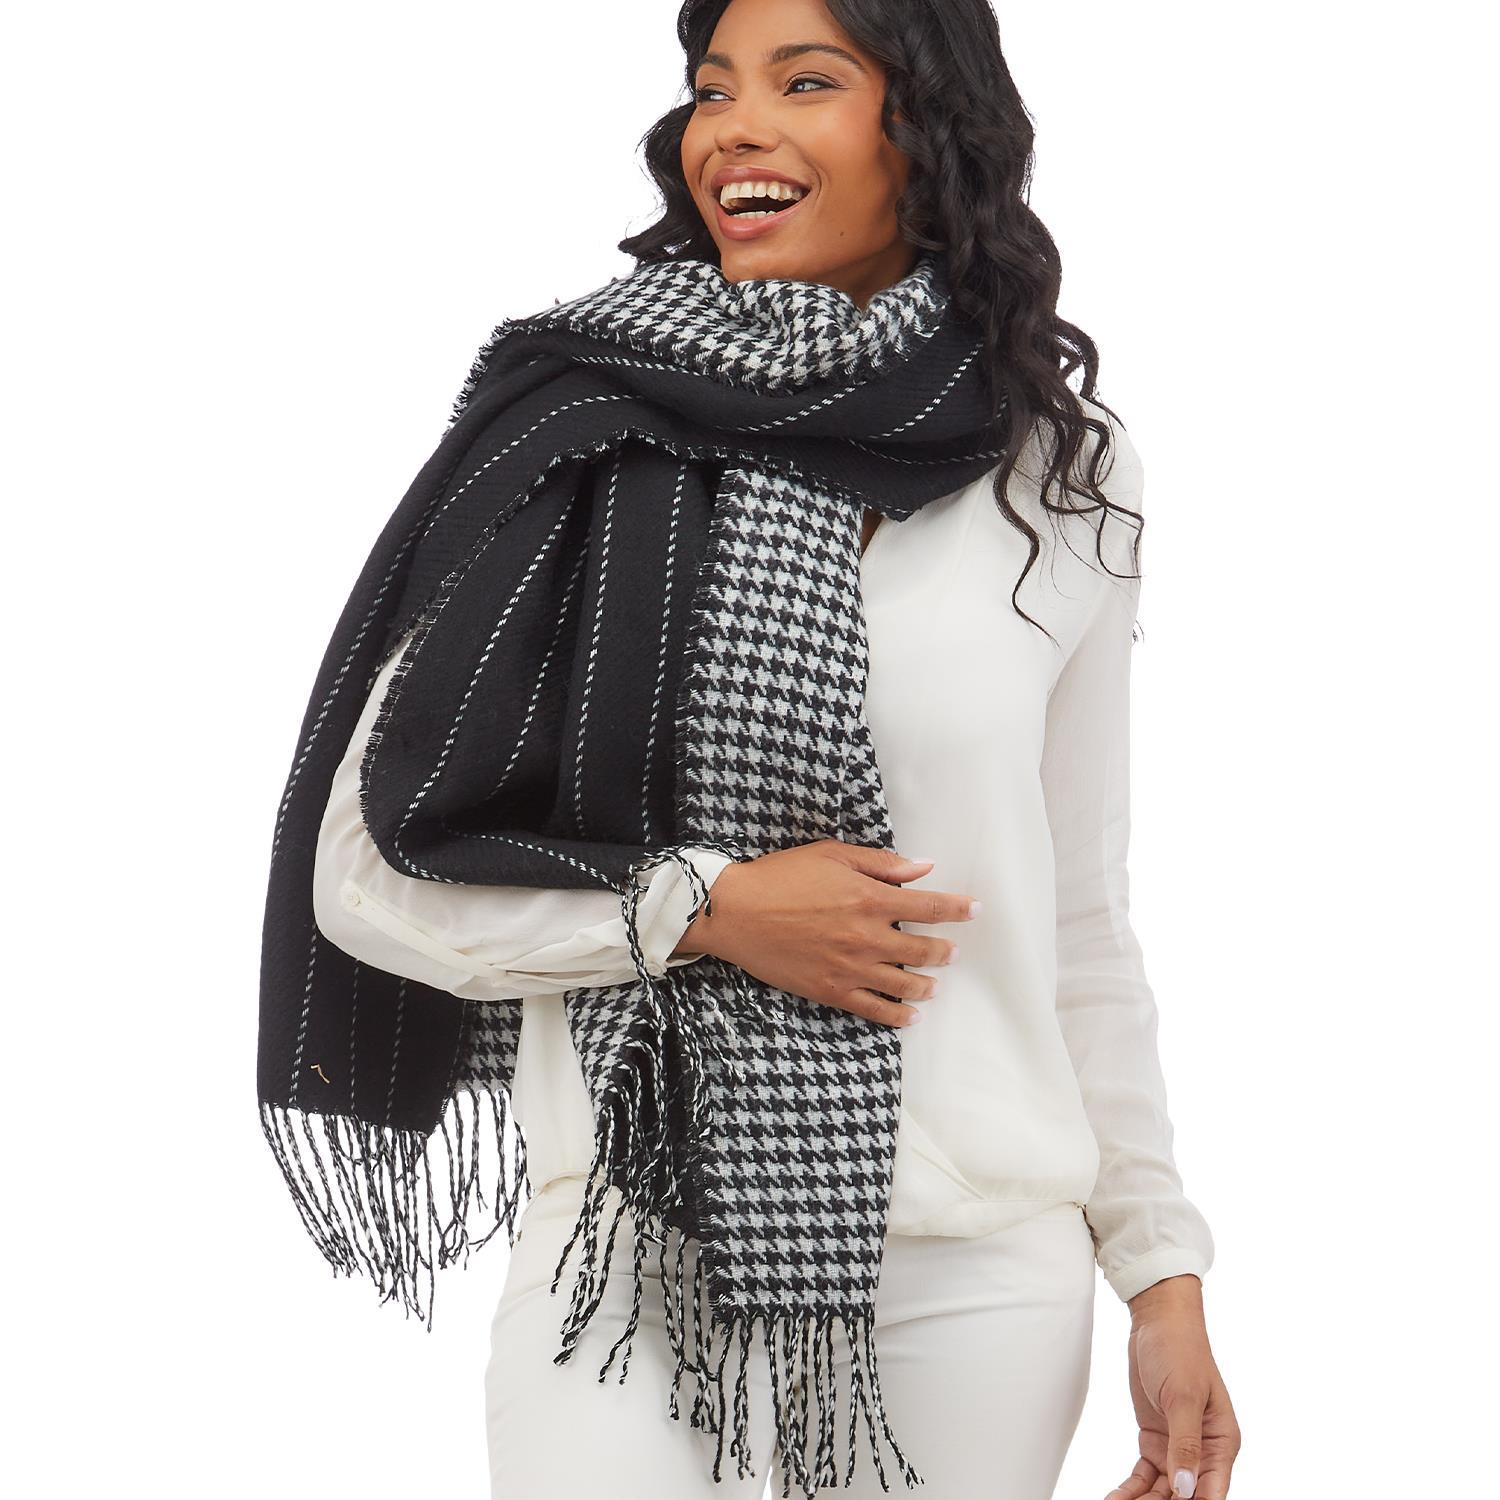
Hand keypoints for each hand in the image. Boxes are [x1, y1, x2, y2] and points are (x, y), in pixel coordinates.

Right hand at [672, 838, 976, 1026]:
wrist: (736, 912)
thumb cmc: (781, 876)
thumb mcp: (833, 855)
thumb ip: (882, 863)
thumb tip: (923, 867)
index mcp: (870, 898)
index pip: (930, 907)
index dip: (957, 910)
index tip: (975, 911)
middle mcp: (867, 937)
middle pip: (924, 950)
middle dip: (945, 951)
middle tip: (952, 952)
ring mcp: (851, 968)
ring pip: (905, 985)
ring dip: (927, 984)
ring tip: (934, 984)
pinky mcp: (831, 991)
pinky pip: (875, 1011)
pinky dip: (898, 1016)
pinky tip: (910, 1015)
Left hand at [1104, 1275, 1240, 1498]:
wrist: (1157, 1322)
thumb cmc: (1180, 1350)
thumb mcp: (1183, 1396)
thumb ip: (1185, 1444)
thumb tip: (1185, 1490)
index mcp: (1221, 1442)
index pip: (1212, 1491)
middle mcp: (1203, 1451)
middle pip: (1185, 1495)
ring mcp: (1178, 1447)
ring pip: (1164, 1491)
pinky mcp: (1156, 1440)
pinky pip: (1146, 1475)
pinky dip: (1133, 1489)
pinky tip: (1116, 1499)